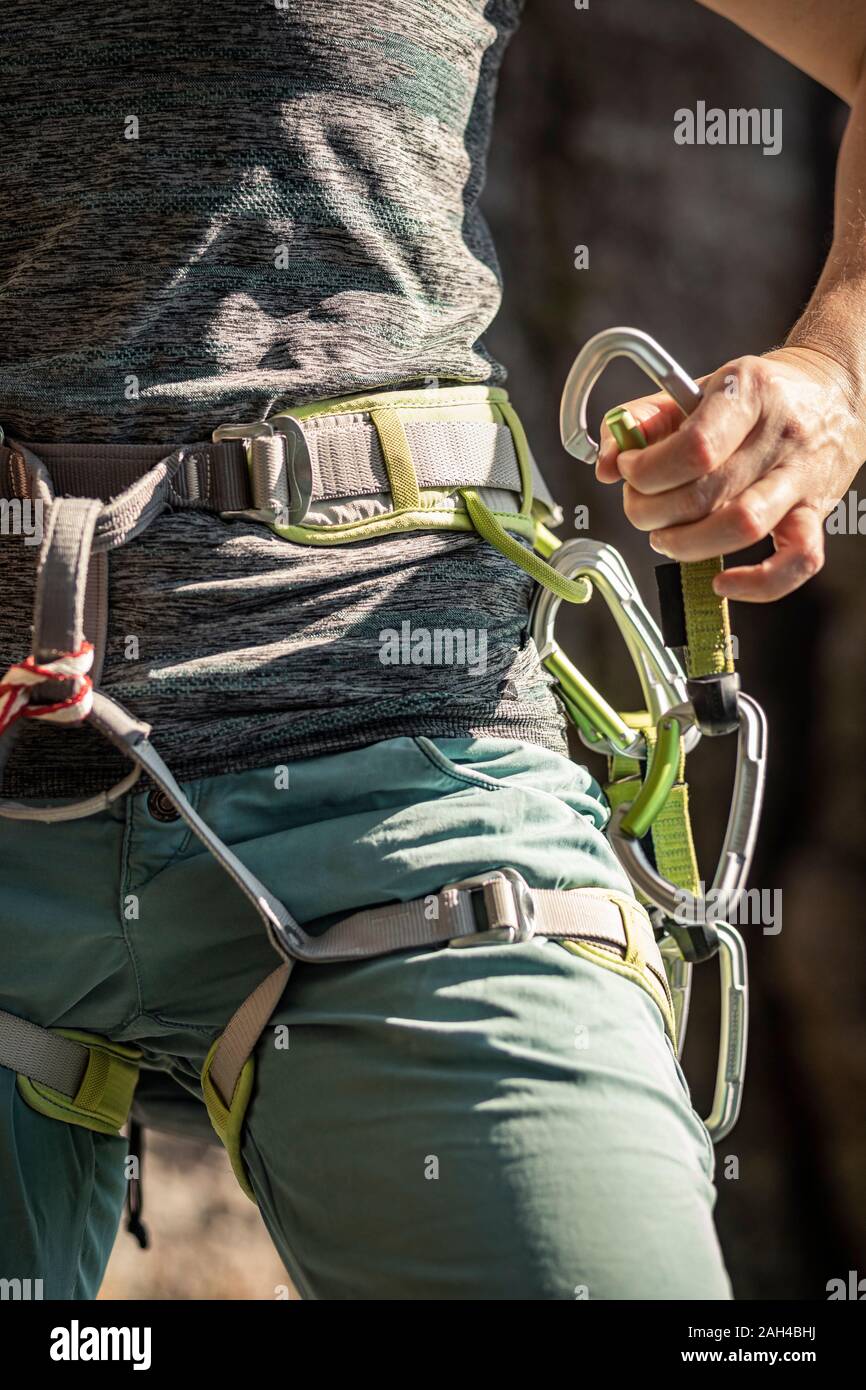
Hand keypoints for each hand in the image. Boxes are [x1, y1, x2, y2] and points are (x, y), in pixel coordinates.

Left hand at [596, 346, 865, 601]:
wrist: (834, 389)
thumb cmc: (752, 396)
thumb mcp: (696, 388)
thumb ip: (641, 420)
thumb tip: (603, 466)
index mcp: (747, 394)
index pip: (694, 448)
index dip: (648, 471)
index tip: (629, 471)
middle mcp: (780, 436)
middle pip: (705, 493)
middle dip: (652, 510)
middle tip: (639, 508)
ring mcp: (802, 478)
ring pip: (742, 527)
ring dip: (687, 544)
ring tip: (665, 537)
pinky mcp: (817, 513)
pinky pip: (798, 562)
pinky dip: (758, 584)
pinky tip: (720, 583)